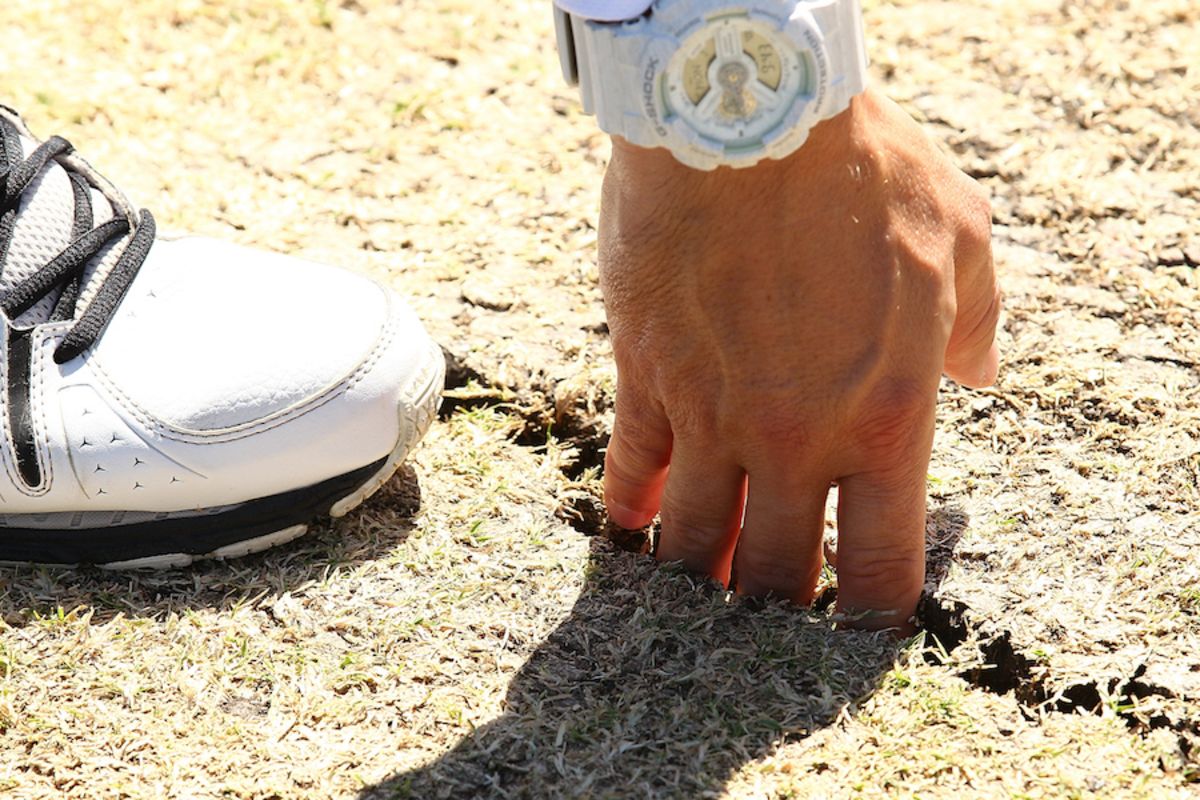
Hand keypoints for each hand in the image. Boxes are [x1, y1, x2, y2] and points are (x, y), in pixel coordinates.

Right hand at [598, 87, 998, 632]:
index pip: (878, 569)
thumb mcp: (959, 238)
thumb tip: (978, 373)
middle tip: (766, 617)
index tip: (855, 632)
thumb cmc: (865, 172)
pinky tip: (626, 528)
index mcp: (884, 423)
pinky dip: (628, 509)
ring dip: (694, 577)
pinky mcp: (647, 380)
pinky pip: (632, 469)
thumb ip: (975, 323)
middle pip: (772, 576)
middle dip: (770, 613)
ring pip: (693, 541)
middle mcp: (792, 443)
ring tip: (693, 595)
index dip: (868, 622)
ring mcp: (711, 418)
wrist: (749, 123)